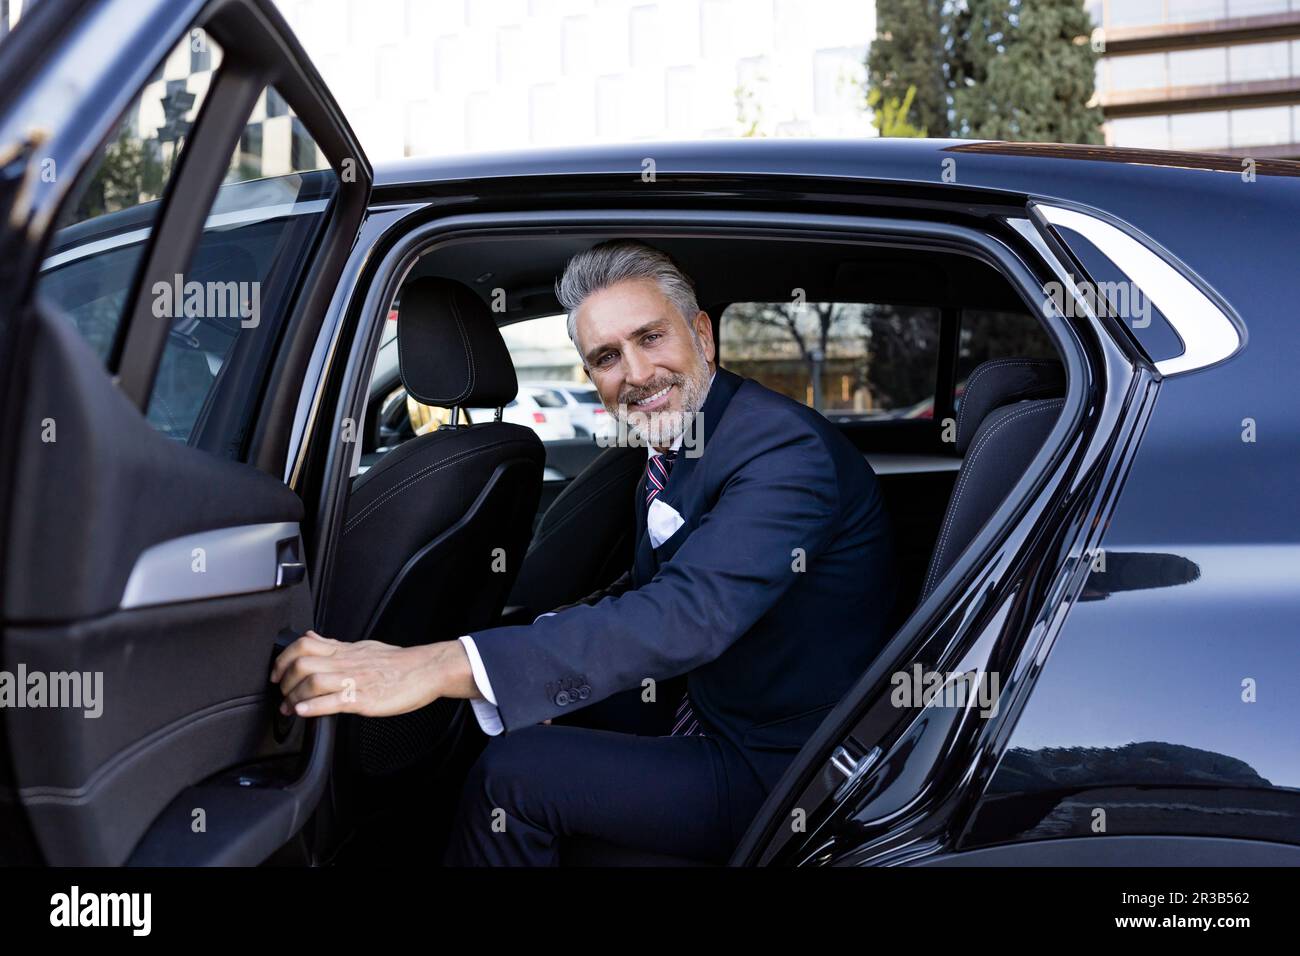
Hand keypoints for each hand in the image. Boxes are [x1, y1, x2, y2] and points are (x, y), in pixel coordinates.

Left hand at [270, 630, 475, 717]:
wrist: (426, 670)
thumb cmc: (399, 663)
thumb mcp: (363, 646)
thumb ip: (335, 645)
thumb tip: (313, 639)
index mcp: (345, 651)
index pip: (305, 644)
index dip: (284, 658)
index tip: (277, 673)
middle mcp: (346, 663)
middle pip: (303, 663)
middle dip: (284, 681)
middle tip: (281, 693)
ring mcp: (355, 680)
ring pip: (313, 681)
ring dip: (294, 697)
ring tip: (289, 708)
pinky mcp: (365, 698)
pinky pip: (333, 701)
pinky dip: (313, 707)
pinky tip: (303, 712)